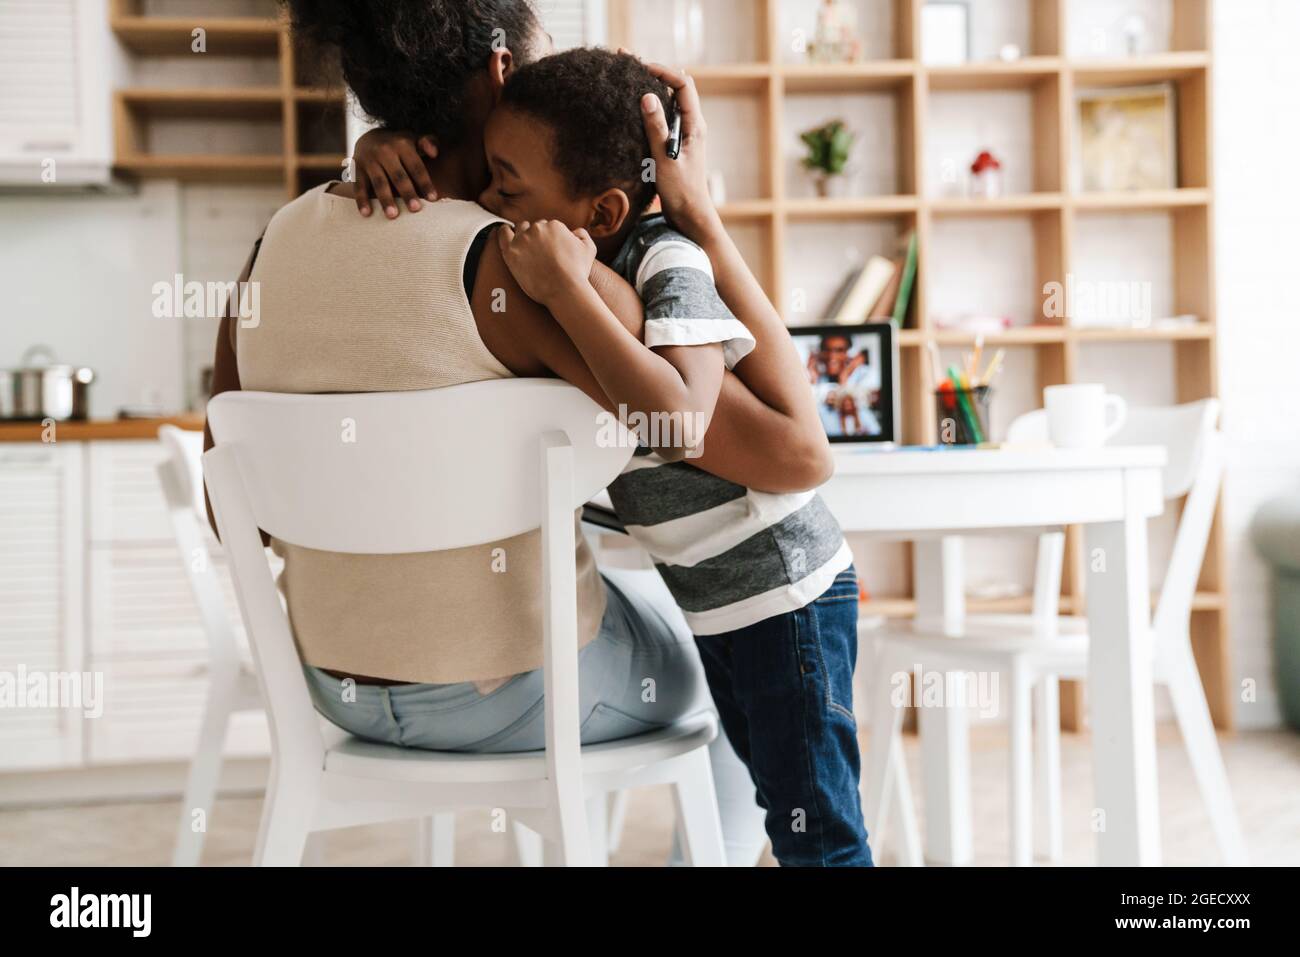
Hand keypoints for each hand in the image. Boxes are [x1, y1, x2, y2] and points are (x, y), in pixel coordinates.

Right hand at [350, 129, 438, 217]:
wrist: (368, 138)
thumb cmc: (400, 146)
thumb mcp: (414, 139)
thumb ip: (428, 143)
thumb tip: (435, 153)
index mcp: (402, 144)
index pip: (416, 166)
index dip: (425, 182)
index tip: (433, 199)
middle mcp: (384, 151)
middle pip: (398, 176)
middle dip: (407, 192)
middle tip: (416, 209)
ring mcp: (369, 160)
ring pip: (379, 182)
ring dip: (386, 199)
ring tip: (393, 215)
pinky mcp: (356, 168)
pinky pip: (359, 186)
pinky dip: (362, 200)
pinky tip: (367, 214)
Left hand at [497, 221, 597, 305]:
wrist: (565, 290)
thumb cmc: (578, 272)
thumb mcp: (589, 249)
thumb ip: (583, 234)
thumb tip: (574, 232)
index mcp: (554, 225)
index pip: (548, 227)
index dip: (549, 238)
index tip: (549, 249)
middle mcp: (537, 228)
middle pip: (533, 227)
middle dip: (536, 236)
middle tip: (538, 251)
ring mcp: (523, 239)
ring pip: (519, 230)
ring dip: (521, 235)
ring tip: (524, 246)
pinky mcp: (511, 252)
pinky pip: (503, 235)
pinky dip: (503, 232)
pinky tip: (504, 234)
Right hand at [627, 53, 721, 242]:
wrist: (690, 215)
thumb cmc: (681, 191)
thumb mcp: (666, 159)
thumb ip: (657, 128)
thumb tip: (648, 97)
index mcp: (695, 125)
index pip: (682, 84)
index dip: (663, 71)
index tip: (641, 67)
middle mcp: (691, 125)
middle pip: (674, 88)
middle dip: (653, 72)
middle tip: (626, 60)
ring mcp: (683, 134)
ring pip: (667, 102)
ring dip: (648, 88)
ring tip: (625, 76)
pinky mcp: (674, 144)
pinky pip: (662, 117)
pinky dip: (647, 107)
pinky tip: (630, 106)